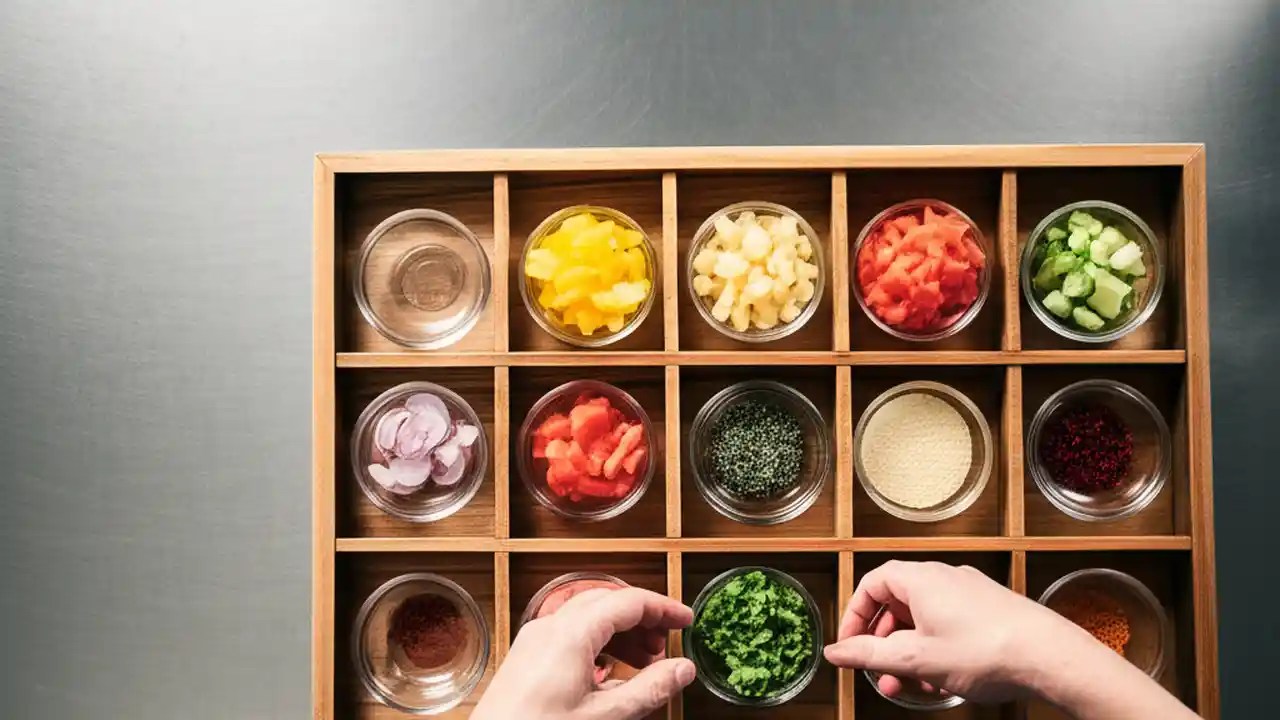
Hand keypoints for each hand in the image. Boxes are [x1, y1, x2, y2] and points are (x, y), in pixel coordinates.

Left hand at [471, 587, 696, 719]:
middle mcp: (550, 627)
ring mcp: (534, 639)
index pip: (629, 601)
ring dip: (621, 632)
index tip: (687, 620)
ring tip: (645, 662)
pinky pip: (569, 634)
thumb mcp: (605, 717)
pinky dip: (598, 644)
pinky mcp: (527, 656)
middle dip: (642, 619)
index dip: (663, 608)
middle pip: (608, 602)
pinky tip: (611, 673)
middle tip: (668, 643)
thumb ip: (648, 689)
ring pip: (588, 617)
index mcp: (571, 633)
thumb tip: (682, 670)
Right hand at [823, 560, 1079, 703]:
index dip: (856, 615)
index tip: (852, 646)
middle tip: (880, 673)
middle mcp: (944, 578)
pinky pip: (949, 625)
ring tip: (912, 685)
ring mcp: (969, 593)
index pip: (872, 583)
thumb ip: (869, 655)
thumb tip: (835, 652)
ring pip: (924, 619)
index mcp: (921, 579)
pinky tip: (943, 679)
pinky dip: (936, 649)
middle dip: (884, 642)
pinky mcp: (989, 611)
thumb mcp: (915, 659)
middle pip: (898, 603)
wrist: (1050, 657)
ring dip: (910, 652)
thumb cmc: (985, 650)